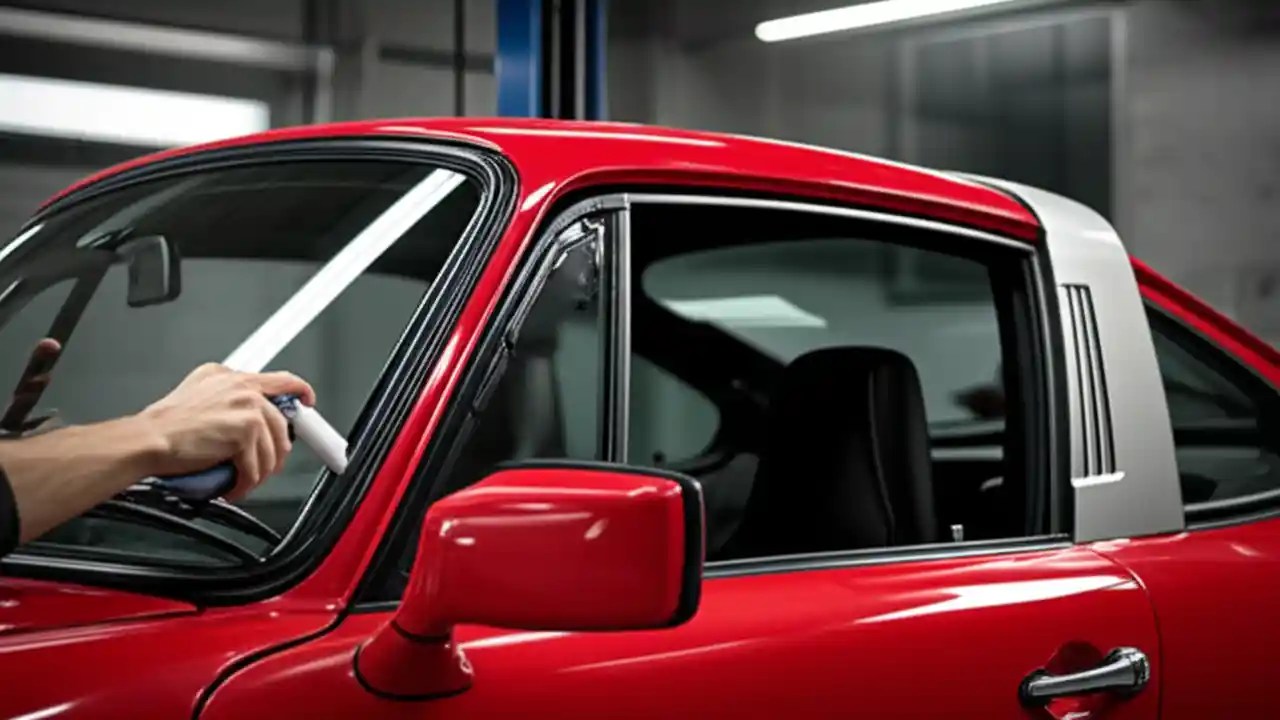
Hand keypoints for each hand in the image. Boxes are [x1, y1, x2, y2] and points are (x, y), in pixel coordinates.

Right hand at [133, 363, 315, 499]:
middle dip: (277, 451)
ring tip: (244, 481)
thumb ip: (225, 399)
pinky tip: (234, 487)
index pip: (279, 380)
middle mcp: (241, 385)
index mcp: (229, 375)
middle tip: (266, 466)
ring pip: (272, 448)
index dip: (299, 394)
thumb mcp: (197, 396)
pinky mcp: (245, 429)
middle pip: (281, 422)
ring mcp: (246, 406)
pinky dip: (247, 483)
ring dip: (260, 472)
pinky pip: (257, 466)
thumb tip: (248, 419)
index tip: (306, 405)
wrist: (147, 440)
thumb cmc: (163, 426)